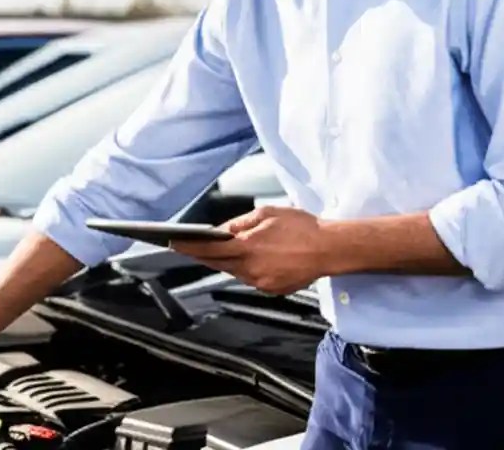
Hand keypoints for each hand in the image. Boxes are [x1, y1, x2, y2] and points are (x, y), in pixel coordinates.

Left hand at [170, 206, 341, 294]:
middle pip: (218, 263)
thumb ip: (241, 223)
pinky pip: (250, 278)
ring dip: (225, 261)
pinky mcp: (271, 289)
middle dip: (203, 255)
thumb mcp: (267, 213)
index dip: (189, 247)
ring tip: (218, 251)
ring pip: (234, 272)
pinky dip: (245, 268)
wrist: (329, 249)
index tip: (174, 244)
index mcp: (248, 247)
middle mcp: (251, 268)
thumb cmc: (302, 227)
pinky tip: (249, 259)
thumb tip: (224, 230)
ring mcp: (261, 282)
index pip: (210, 248)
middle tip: (188, 248)